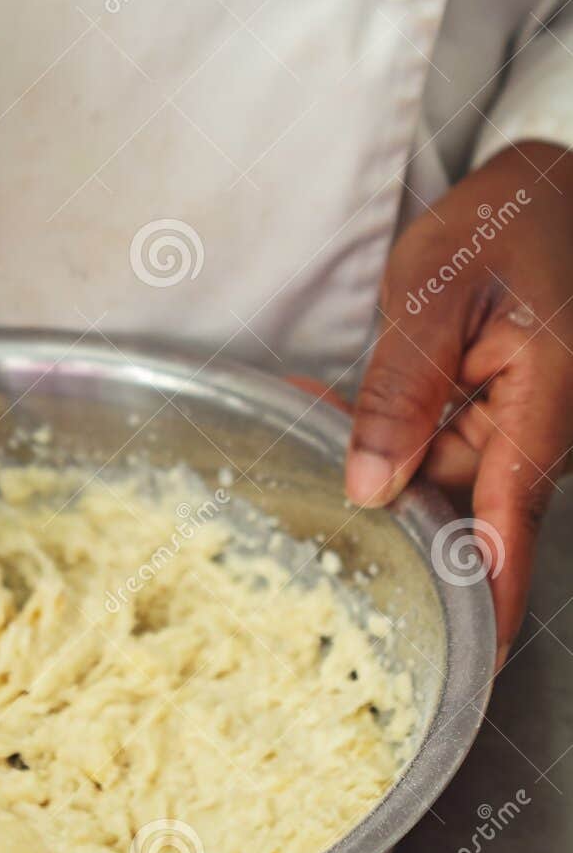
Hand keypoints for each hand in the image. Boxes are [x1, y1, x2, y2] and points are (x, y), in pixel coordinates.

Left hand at [345, 140, 572, 663]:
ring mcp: (516, 424)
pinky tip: (327, 402)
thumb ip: (402, 391)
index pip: (511, 520)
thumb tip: (372, 488)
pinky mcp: (493, 415)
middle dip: (381, 494)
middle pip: (457, 501)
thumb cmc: (504, 223)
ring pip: (433, 473)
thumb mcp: (434, 294)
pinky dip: (382, 429)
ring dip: (371, 453)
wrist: (544, 189)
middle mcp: (537, 426)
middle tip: (309, 459)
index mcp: (544, 399)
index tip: (467, 663)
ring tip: (308, 406)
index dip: (486, 597)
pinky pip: (431, 442)